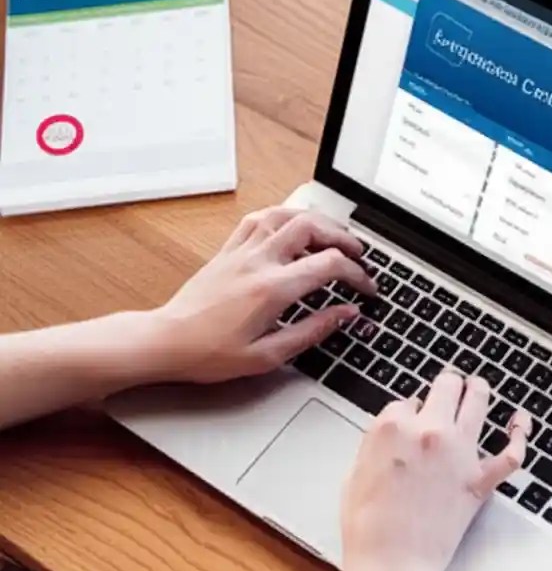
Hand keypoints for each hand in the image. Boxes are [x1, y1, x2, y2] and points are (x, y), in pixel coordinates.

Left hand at [149, 207, 376, 383]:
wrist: (166, 342)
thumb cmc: (210, 353)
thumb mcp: (270, 355)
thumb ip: (314, 330)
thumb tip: (345, 314)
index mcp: (273, 289)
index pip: (330, 265)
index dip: (358, 275)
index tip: (366, 288)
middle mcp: (258, 262)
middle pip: (312, 227)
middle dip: (343, 237)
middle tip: (358, 255)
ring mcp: (241, 252)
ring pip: (286, 215)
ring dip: (316, 220)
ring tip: (332, 235)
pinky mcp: (228, 251)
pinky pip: (259, 219)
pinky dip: (283, 216)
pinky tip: (292, 227)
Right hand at [341, 373, 531, 570]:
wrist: (393, 562)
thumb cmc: (369, 528)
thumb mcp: (354, 474)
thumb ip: (375, 446)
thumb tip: (388, 436)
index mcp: (392, 428)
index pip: (406, 401)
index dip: (408, 411)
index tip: (410, 418)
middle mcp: (429, 432)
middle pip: (445, 386)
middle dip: (446, 384)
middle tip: (448, 385)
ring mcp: (459, 452)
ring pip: (477, 401)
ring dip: (477, 389)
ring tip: (477, 386)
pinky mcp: (480, 479)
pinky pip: (509, 452)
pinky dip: (519, 435)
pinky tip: (520, 422)